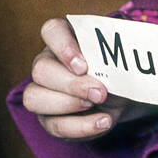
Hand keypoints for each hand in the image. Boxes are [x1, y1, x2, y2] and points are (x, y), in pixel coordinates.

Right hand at [23, 17, 136, 139]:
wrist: (124, 95)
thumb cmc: (117, 69)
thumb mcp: (119, 59)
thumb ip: (114, 55)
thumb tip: (119, 55)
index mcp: (63, 39)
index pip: (51, 31)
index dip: (63, 47)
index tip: (83, 65)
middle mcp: (47, 63)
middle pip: (40, 70)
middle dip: (71, 84)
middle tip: (100, 92)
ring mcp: (42, 92)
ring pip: (34, 98)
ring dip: (68, 104)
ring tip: (98, 104)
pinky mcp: (49, 118)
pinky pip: (54, 125)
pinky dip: (81, 126)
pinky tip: (104, 121)